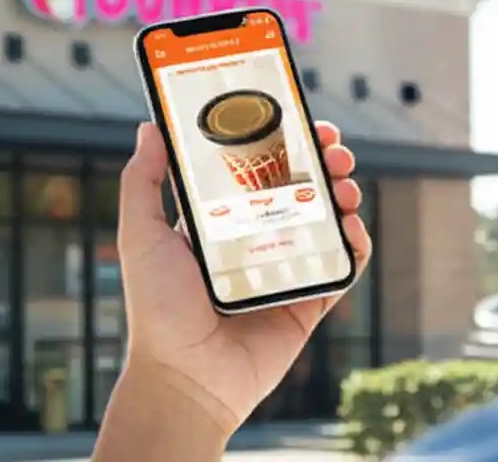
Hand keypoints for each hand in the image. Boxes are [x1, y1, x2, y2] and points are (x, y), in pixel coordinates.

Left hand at [107, 121, 371, 434]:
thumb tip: (148, 127)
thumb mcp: (141, 235)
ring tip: (345, 184)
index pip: (258, 170)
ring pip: (328, 222)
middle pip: (301, 189)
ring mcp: (285, 270)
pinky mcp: (308, 303)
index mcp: (220, 222)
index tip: (299, 119)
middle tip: (334, 148)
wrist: (185, 378)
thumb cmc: (157, 309)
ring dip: (344, 196)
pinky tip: (354, 226)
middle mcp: (256, 241)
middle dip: (323, 162)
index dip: (283, 142)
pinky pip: (342, 268)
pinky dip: (356, 245)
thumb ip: (143, 182)